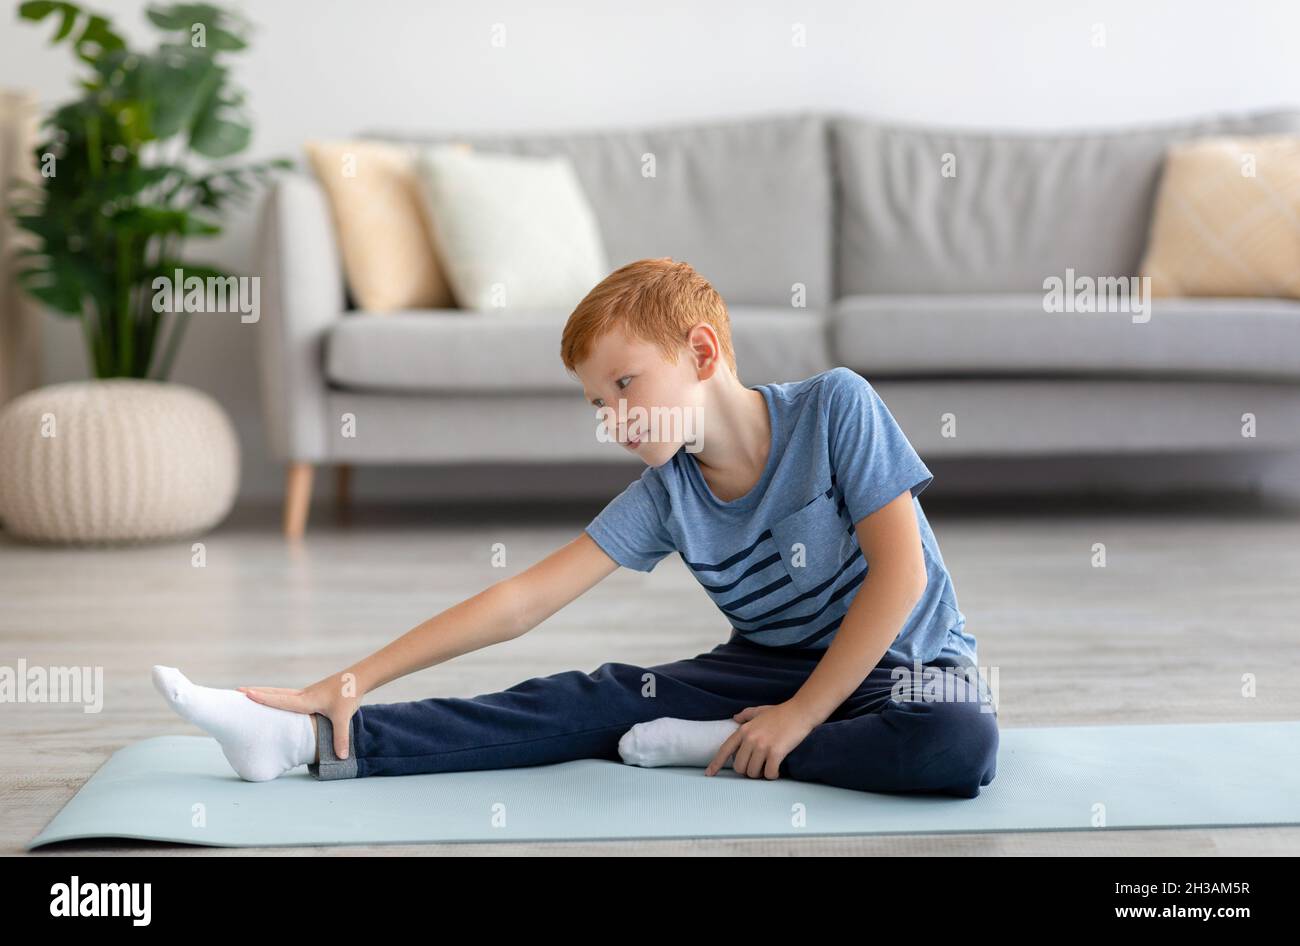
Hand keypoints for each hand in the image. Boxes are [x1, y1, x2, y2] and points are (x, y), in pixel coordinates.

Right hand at [237, 670, 362, 759]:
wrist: (358, 678)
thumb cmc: (349, 695)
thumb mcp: (344, 717)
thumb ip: (340, 738)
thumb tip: (340, 757)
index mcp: (306, 700)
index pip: (281, 700)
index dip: (263, 698)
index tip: (245, 693)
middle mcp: (303, 695)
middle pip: (275, 693)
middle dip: (257, 692)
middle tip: (237, 690)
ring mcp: (306, 693)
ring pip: (281, 693)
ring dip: (265, 692)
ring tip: (248, 692)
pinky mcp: (311, 693)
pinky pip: (289, 696)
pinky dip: (277, 696)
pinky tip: (274, 700)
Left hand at [704, 700, 819, 779]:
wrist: (800, 711)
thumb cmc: (781, 712)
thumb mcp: (760, 711)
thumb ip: (746, 715)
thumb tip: (734, 718)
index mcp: (744, 730)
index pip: (725, 750)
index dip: (716, 764)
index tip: (709, 774)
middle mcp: (750, 738)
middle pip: (739, 767)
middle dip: (748, 771)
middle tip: (759, 766)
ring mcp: (762, 746)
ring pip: (753, 773)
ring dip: (761, 774)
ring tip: (769, 766)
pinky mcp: (775, 752)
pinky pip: (769, 773)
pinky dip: (773, 775)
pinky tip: (777, 769)